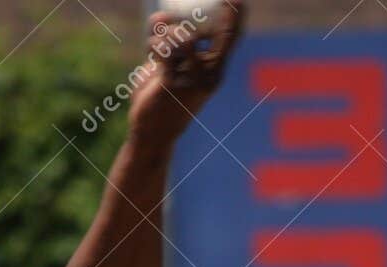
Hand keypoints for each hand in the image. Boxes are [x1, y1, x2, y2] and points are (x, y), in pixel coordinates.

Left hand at [128, 3, 244, 151]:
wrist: (152, 132)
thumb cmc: (161, 96)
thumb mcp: (167, 63)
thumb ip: (168, 38)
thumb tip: (164, 15)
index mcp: (216, 69)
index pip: (231, 37)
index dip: (235, 15)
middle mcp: (211, 75)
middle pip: (212, 32)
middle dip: (192, 18)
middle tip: (169, 20)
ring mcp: (194, 81)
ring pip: (184, 37)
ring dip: (165, 33)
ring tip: (155, 44)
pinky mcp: (173, 84)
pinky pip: (165, 49)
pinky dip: (154, 44)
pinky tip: (151, 53)